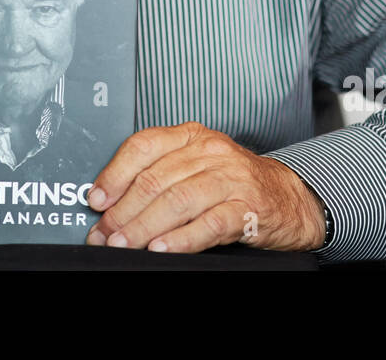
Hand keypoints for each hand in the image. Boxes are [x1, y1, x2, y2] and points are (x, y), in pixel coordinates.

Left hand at [84, 121, 326, 252]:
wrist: (289, 197)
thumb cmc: (234, 182)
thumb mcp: (197, 164)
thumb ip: (160, 173)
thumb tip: (110, 200)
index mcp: (191, 136)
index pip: (143, 146)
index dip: (114, 175)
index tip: (96, 200)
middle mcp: (210, 152)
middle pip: (155, 179)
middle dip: (123, 211)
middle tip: (105, 233)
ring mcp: (231, 179)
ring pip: (178, 200)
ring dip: (144, 227)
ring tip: (125, 244)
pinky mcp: (248, 208)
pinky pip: (210, 223)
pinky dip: (182, 239)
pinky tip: (162, 249)